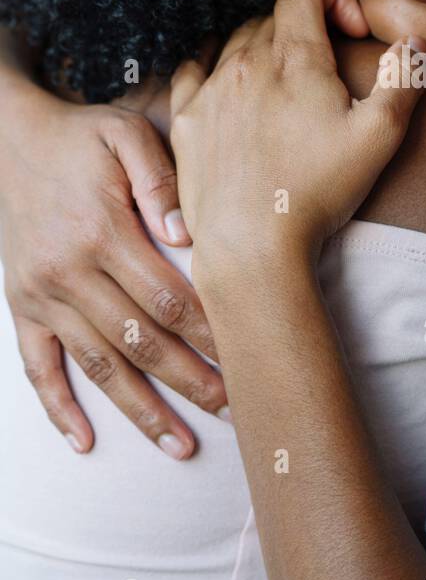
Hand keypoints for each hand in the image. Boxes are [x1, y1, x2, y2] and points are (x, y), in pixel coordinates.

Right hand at [0, 79, 223, 455]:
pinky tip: (84, 441)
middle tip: (234, 412)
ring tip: (181, 445)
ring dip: (141, 410)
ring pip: (98, 365)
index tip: (246, 358)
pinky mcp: (20, 307)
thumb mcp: (125, 134)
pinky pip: (38, 366)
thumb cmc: (82, 137)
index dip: (209, 334)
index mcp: (103, 231)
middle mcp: (69, 272)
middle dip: (190, 382)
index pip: (168, 297)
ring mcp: (41, 295)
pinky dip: (58, 407)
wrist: (8, 139)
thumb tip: (190, 236)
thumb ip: (160, 179)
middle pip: (141, 341)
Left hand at [170, 0, 425, 284]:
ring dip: (263, 49)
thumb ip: (404, 79)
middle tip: (326, 70)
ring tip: (284, 87)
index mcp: (294, 56)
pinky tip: (229, 90)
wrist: (253, 245)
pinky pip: (192, 70)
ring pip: (235, 40)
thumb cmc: (318, 193)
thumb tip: (415, 42)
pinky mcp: (187, 119)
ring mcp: (210, 88)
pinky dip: (214, 68)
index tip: (351, 33)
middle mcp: (246, 61)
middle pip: (272, 15)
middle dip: (304, 28)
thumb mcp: (380, 137)